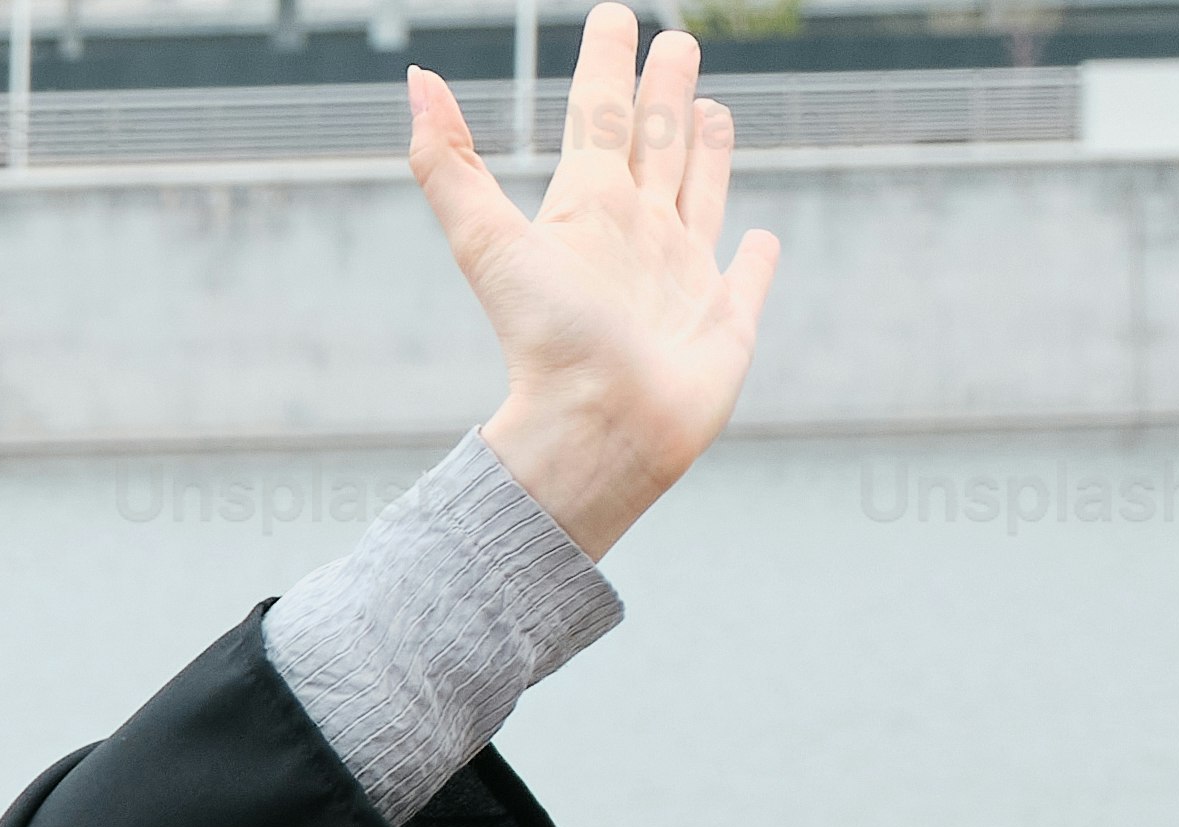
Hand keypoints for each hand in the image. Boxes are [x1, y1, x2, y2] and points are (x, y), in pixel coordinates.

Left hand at [410, 5, 780, 562]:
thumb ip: (447, 165)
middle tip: (676, 40)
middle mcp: (635, 235)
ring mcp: (681, 278)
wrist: (594, 433)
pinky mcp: (725, 322)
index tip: (612, 17)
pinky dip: (758, 258)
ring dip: (707, 152)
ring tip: (711, 111)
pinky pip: (748, 279)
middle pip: (655, 143)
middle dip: (665, 93)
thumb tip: (415, 81)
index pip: (598, 115)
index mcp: (586, 209)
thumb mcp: (488, 242)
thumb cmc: (544, 343)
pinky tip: (763, 238)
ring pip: (700, 193)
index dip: (605, 64)